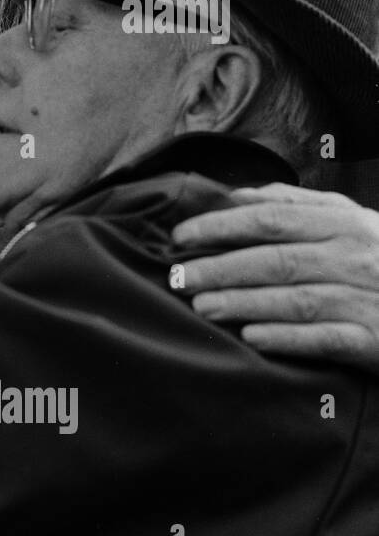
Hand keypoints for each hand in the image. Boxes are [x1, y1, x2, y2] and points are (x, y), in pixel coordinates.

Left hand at [172, 183, 378, 373]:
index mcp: (345, 224)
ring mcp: (367, 299)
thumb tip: (236, 194)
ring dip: (244, 302)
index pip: (272, 219)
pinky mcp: (376, 341)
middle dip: (220, 267)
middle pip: (276, 259)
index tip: (180, 236)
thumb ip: (297, 204)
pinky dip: (287, 338)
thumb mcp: (352, 221)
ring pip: (295, 299)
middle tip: (177, 276)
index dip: (221, 226)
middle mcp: (355, 257)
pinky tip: (252, 338)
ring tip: (201, 306)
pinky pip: (326, 339)